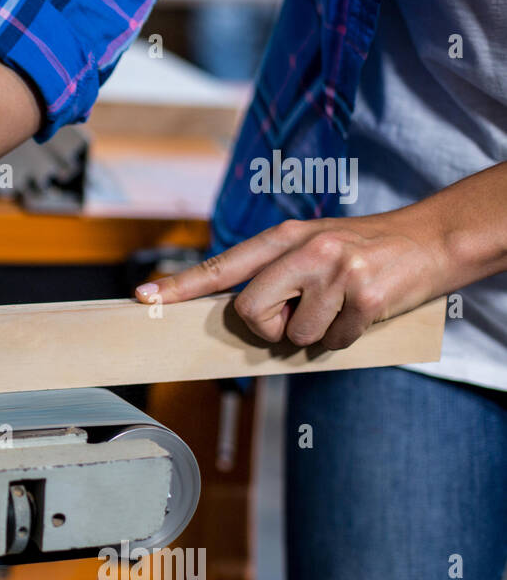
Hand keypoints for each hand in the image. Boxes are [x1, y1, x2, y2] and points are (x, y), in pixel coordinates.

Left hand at [134, 211, 449, 349]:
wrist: (434, 238)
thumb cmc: (366, 250)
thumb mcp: (316, 245)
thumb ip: (277, 274)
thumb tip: (242, 319)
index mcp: (286, 236)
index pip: (223, 265)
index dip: (181, 286)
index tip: (144, 298)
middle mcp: (306, 250)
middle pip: (249, 311)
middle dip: (268, 327)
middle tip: (297, 316)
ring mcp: (336, 272)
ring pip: (294, 335)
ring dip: (315, 334)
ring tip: (340, 307)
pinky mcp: (365, 297)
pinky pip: (333, 342)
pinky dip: (346, 337)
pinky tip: (364, 312)